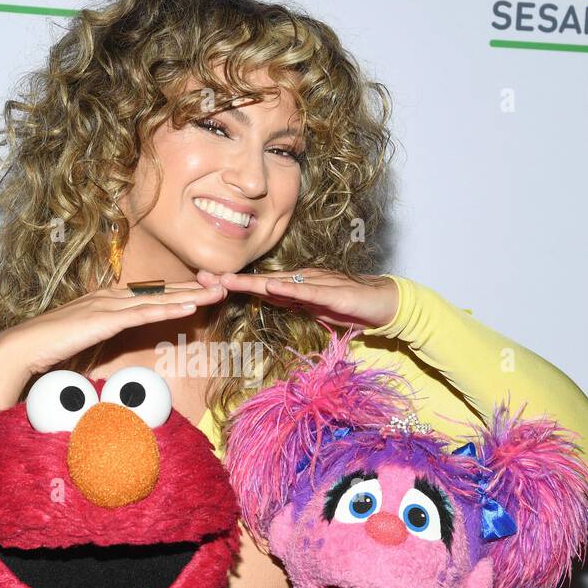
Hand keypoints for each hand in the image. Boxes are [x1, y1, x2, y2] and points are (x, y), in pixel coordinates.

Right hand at [0, 279, 226, 378]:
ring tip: (218, 291)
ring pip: (158, 298)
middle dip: (194, 286)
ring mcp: (108, 305)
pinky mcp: (105, 319)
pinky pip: (143, 314)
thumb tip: (115, 336)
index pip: (150, 293)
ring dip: (191, 295)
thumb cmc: (50, 347)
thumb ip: (103, 331)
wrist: (23, 347)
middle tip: (224, 283)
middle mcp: (110, 296)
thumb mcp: (85, 336)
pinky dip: (168, 309)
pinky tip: (190, 307)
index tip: (204, 290)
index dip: (179, 290)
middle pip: (160, 290)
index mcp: (107, 299)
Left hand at [195, 268, 397, 331]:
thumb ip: (294, 304)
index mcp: (296, 287)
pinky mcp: (332, 294)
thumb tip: (272, 299)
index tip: (205, 285)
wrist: (385, 304)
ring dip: (251, 283)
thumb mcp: (314, 309)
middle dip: (231, 281)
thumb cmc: (350, 307)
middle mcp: (302, 281)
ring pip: (278, 283)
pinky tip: (270, 287)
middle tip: (202, 277)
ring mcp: (317, 285)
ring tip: (226, 281)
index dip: (233, 286)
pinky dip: (287, 289)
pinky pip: (307, 291)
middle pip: (260, 282)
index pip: (259, 287)